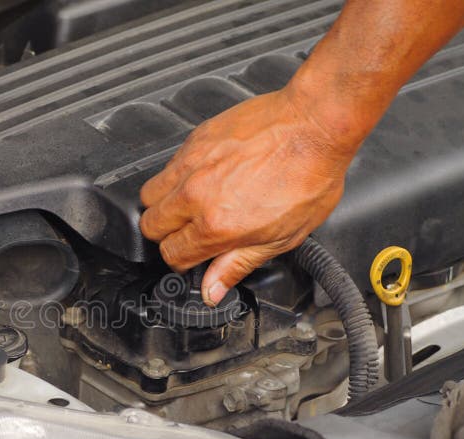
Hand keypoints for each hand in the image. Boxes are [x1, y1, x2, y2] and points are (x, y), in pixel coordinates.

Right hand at [140, 87, 359, 305]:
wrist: (314, 124)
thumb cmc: (308, 175)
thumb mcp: (282, 237)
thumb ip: (238, 264)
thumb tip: (212, 290)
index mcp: (216, 226)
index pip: (172, 254)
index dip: (182, 261)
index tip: (193, 256)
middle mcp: (196, 195)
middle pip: (150, 226)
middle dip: (166, 235)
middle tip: (188, 232)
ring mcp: (192, 164)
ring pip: (149, 195)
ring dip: (163, 206)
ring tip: (189, 206)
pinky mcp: (195, 140)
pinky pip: (167, 165)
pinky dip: (177, 177)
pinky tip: (203, 178)